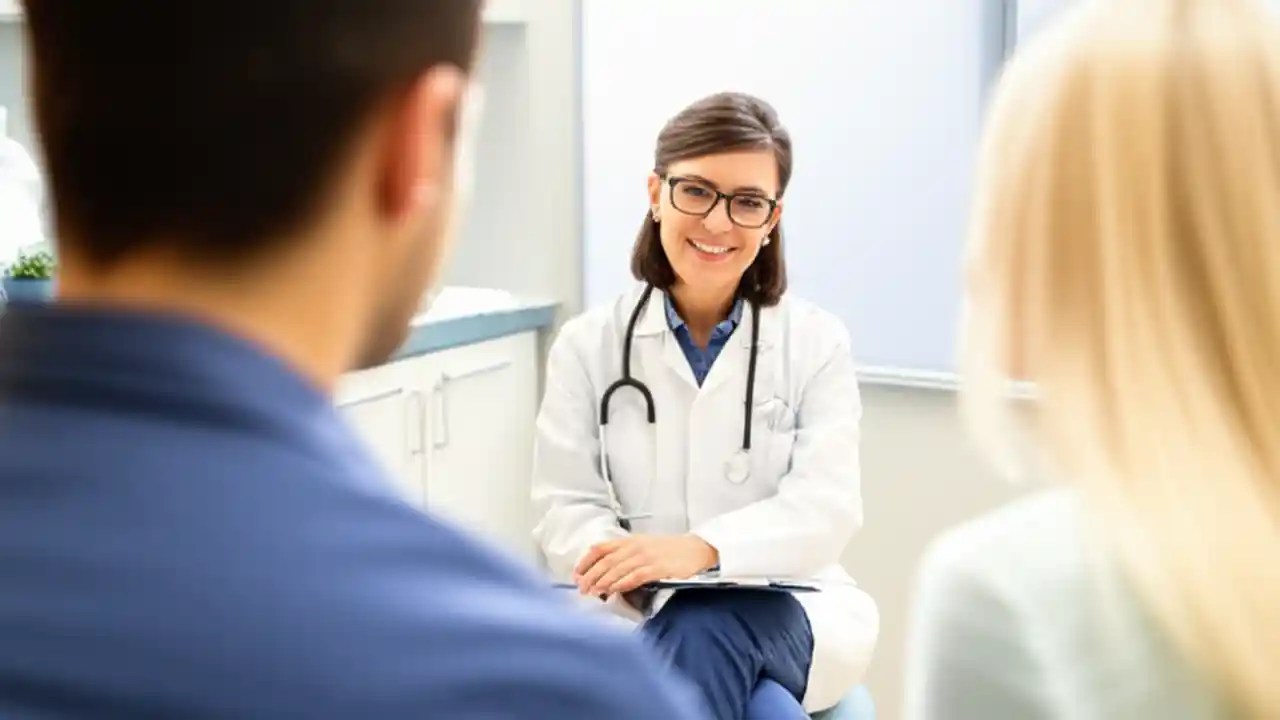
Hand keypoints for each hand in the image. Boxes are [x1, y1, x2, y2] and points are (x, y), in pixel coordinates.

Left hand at [573, 534, 719, 596]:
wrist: (696, 549)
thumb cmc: (671, 550)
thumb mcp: (645, 546)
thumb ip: (627, 554)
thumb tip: (606, 570)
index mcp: (631, 540)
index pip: (601, 548)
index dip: (586, 561)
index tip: (576, 573)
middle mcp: (635, 546)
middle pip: (606, 561)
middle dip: (591, 575)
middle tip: (581, 588)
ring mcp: (646, 556)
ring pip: (617, 569)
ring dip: (602, 582)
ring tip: (593, 592)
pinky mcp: (657, 567)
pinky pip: (634, 576)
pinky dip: (621, 584)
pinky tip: (613, 591)